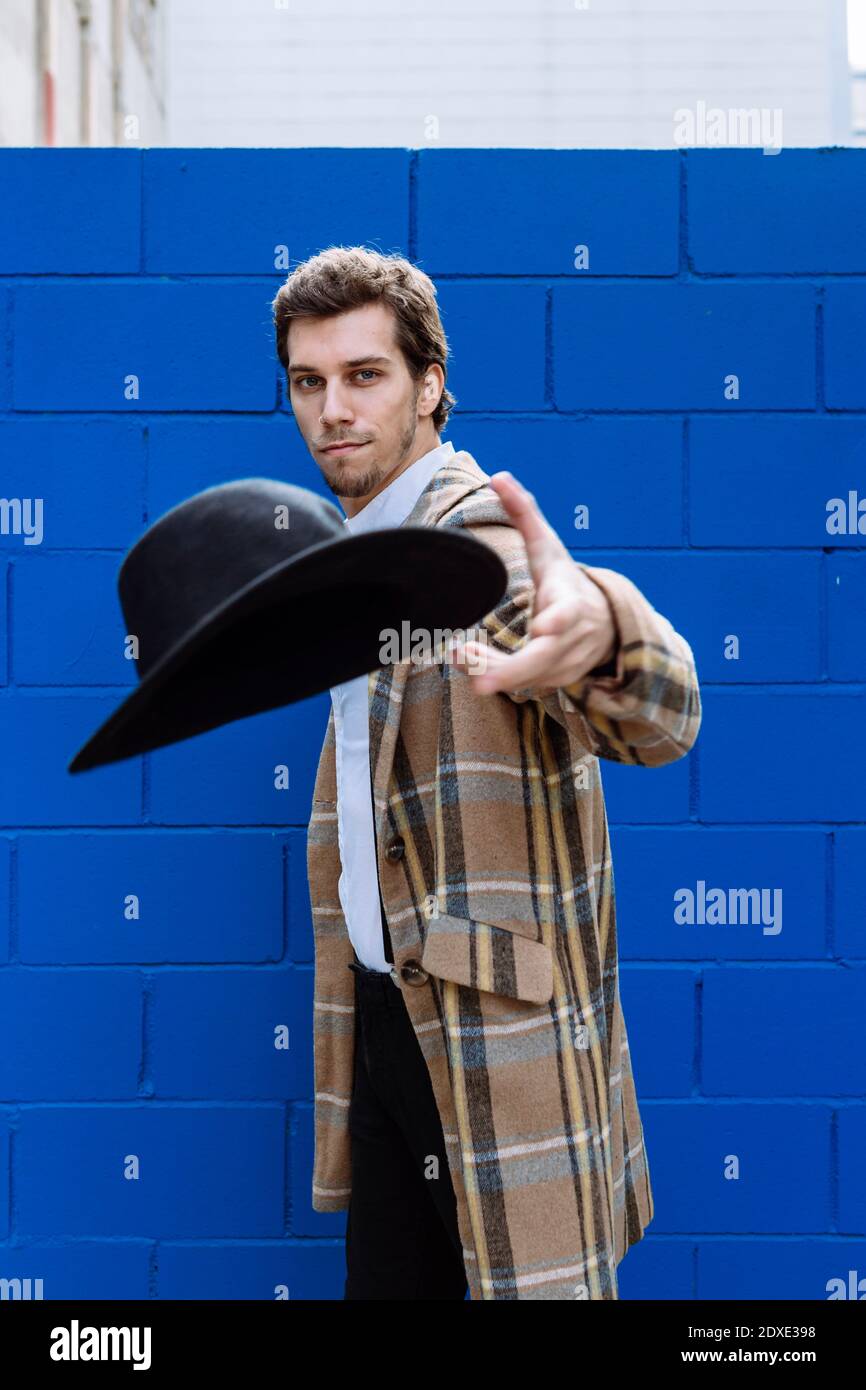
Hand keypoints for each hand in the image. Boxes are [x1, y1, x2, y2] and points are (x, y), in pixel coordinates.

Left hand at [450, 471, 616, 695]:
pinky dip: (499, 678)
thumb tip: (498, 475)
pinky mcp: (556, 679)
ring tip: (460, 658)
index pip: (568, 612)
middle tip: (477, 681)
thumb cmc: (565, 580)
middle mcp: (571, 636)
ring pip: (529, 676)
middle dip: (511, 671)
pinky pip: (526, 684)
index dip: (558, 622)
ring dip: (493, 673)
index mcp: (569, 599)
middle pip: (544, 658)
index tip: (543, 628)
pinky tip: (474, 669)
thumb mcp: (547, 546)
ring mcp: (566, 662)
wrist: (605, 622)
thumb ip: (524, 511)